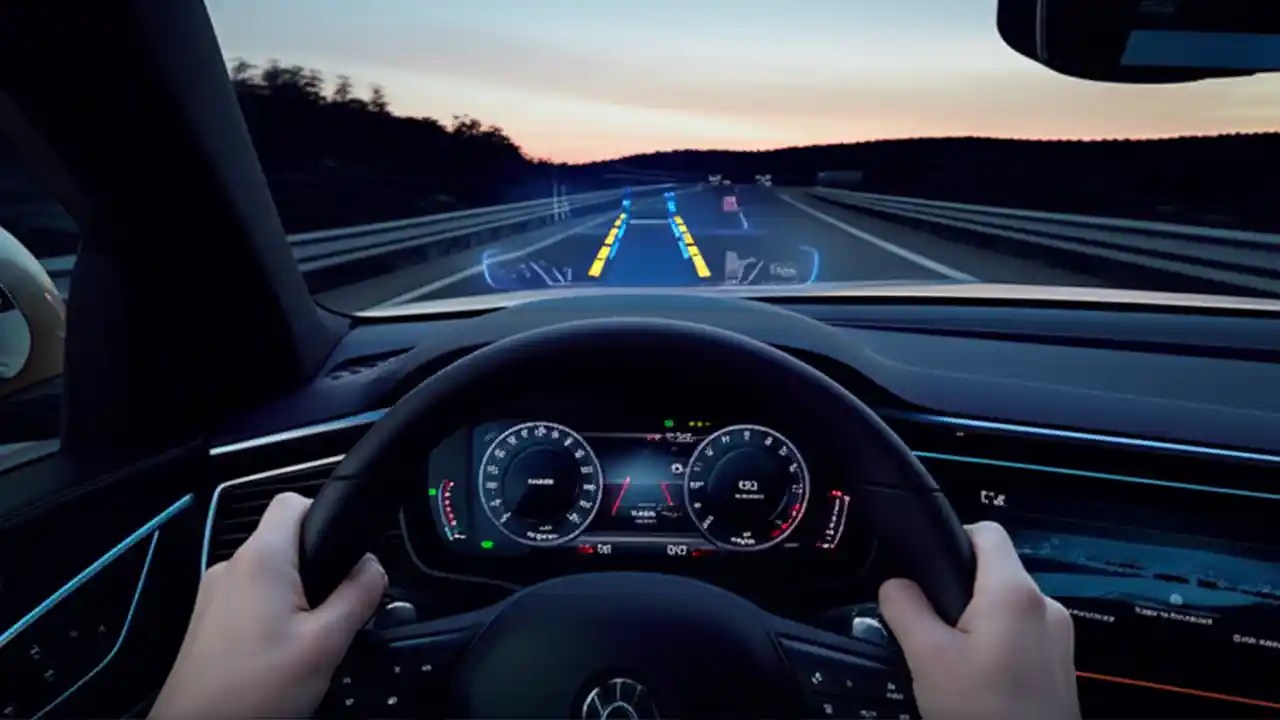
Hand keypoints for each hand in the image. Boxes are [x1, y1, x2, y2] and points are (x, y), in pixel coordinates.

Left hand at [150, 493, 386, 718]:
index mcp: (261, 558)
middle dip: (320, 566)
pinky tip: (284, 653)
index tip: (349, 554)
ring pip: (272, 574)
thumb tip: (374, 567)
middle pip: (287, 541)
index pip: (294, 501)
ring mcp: (215, 595)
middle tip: (340, 609)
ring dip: (299, 595)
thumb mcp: (325, 643)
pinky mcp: (208, 622)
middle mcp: (232, 566)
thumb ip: (357, 596)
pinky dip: (276, 614)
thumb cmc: (259, 687)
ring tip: (314, 638)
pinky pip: (253, 599)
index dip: (327, 515)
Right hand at [879, 521, 1079, 719]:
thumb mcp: (927, 658)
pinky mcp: (1060, 666)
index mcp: (1015, 591)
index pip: (987, 532)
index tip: (924, 571)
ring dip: (976, 622)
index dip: (952, 540)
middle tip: (927, 628)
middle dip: (958, 591)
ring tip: (949, 660)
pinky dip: (996, 644)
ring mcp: (1059, 637)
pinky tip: (977, 681)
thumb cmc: (981, 710)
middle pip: (994, 571)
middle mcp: (1046, 604)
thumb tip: (895, 583)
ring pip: (1006, 607)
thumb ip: (905, 608)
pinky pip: (1021, 635)